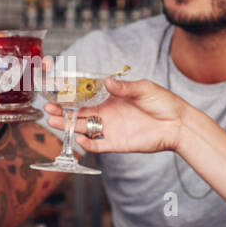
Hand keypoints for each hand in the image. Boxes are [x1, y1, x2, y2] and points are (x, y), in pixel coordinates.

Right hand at [45, 78, 186, 155]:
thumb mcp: (144, 89)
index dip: (70, 96)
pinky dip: (87, 144)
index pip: (85, 97)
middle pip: (79, 114)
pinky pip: (98, 145)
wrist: (178, 123)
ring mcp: (111, 129)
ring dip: (68, 127)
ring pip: (84, 129)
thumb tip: (106, 81)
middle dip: (62, 112)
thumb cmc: (163, 102)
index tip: (56, 92)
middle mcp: (107, 114)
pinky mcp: (117, 143)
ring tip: (53, 122)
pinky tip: (78, 138)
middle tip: (47, 109)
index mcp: (110, 99)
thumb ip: (124, 88)